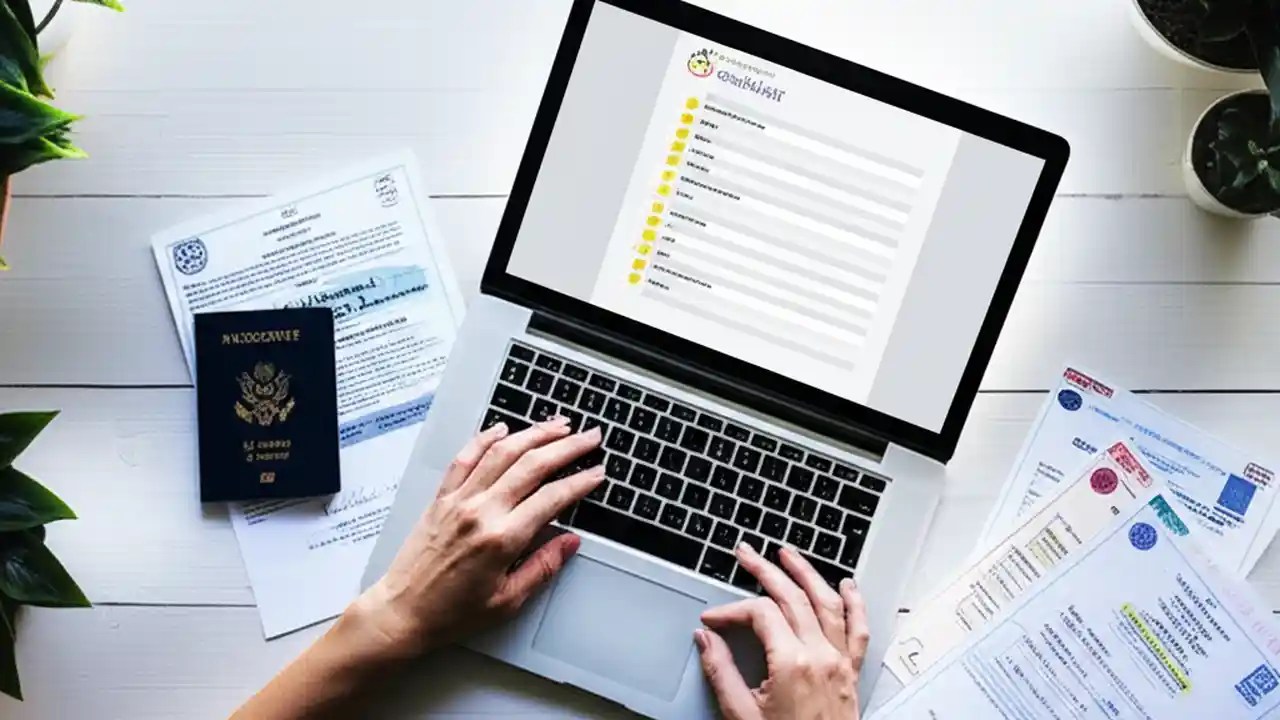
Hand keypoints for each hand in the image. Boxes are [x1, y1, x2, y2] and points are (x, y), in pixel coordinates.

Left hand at [347, 417, 603, 661]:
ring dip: (534, 434)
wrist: (402, 612)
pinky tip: (503, 429)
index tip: (597, 473)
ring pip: (502, 453)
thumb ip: (543, 567)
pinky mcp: (441, 498)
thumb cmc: (451, 613)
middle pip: (532, 465)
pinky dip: (485, 439)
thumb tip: (570, 542)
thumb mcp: (508, 600)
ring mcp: (459, 500)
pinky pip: (465, 458)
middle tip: (589, 437)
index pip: (552, 498)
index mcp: (502, 539)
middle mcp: (481, 512)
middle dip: (567, 446)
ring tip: (558, 425)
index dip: (580, 482)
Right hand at [696, 544, 868, 719]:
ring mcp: (840, 662)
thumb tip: (706, 640)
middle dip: (765, 570)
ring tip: (788, 554)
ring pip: (827, 602)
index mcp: (792, 664)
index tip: (713, 620)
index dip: (731, 610)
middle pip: (793, 596)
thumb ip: (721, 672)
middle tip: (745, 553)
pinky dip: (855, 603)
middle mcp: (821, 656)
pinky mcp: (852, 673)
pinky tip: (847, 585)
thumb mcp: (741, 715)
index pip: (760, 614)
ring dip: (806, 573)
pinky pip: (859, 629)